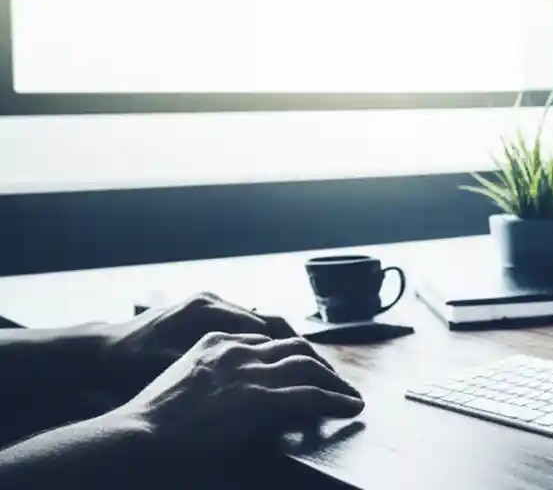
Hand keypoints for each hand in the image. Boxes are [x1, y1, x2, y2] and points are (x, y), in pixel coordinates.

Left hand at [101, 292, 297, 389]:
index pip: (265, 328)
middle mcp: (215, 300)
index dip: (294, 352)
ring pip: (264, 324)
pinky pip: (249, 327)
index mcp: (207, 308)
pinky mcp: (211, 314)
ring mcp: (214, 304)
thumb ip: (212, 364)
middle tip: (326, 372)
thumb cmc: (132, 361)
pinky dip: (269, 344)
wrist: (104, 349)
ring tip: (313, 370)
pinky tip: (282, 364)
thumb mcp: (170, 365)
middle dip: (302, 348)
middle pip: (272, 321)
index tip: (315, 374)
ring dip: (288, 347)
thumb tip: (256, 373)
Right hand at [111, 331, 363, 453]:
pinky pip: (312, 394)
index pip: (267, 337)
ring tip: (349, 393)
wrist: (135, 436)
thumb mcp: (181, 382)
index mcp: (216, 340)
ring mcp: (252, 373)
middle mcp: (238, 349)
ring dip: (335, 380)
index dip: (291, 352)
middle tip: (334, 378)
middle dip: (319, 361)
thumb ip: (208, 378)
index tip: (304, 365)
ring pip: (310, 366)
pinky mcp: (262, 399)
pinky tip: (350, 405)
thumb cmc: (146, 420)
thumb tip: (223, 396)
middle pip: (295, 345)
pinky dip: (337, 399)